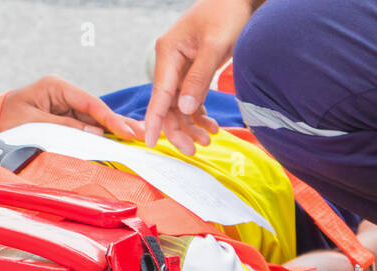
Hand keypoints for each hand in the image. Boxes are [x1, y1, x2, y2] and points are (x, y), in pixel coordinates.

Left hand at [0, 74, 143, 138]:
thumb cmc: (6, 119)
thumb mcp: (34, 123)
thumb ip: (65, 128)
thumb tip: (95, 135)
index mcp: (56, 86)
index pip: (89, 104)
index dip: (109, 119)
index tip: (126, 132)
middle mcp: (64, 93)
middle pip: (96, 111)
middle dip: (119, 123)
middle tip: (143, 133)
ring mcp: (65, 104)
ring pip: (94, 120)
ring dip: (114, 130)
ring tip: (138, 137)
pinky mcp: (65, 117)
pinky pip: (86, 127)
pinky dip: (101, 134)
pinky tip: (119, 139)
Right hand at [144, 0, 259, 153]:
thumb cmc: (226, 13)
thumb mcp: (216, 45)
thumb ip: (199, 78)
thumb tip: (184, 109)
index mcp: (168, 53)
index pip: (159, 94)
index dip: (154, 121)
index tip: (150, 143)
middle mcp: (170, 62)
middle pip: (167, 105)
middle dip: (178, 129)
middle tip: (194, 151)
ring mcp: (180, 68)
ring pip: (178, 106)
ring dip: (191, 125)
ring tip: (208, 140)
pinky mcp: (191, 72)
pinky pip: (190, 99)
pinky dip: (199, 115)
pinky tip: (210, 127)